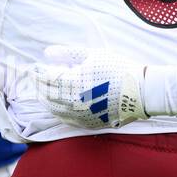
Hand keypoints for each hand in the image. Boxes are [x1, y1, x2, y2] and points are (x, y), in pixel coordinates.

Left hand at [32, 45, 147, 128]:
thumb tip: (47, 52)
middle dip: (39, 85)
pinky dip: (57, 112)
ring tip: (43, 91)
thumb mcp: (93, 55)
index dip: (37, 72)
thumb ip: (67, 53)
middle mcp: (74, 101)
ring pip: (53, 109)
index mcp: (74, 81)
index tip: (34, 67)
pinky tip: (57, 105)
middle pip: (46, 94)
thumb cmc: (118, 68)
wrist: (142, 91)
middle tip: (36, 78)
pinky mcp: (89, 123)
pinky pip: (66, 120)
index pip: (46, 78)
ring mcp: (81, 115)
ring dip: (45, 99)